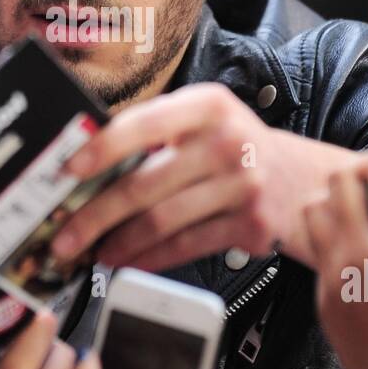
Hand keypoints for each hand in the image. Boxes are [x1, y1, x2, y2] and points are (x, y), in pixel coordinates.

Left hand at [53, 83, 359, 272]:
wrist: (303, 178)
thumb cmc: (235, 147)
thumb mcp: (204, 119)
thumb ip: (155, 131)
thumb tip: (84, 162)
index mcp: (207, 105)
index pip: (144, 124)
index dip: (101, 149)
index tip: (67, 170)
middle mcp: (227, 142)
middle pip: (144, 184)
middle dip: (95, 215)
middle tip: (64, 235)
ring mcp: (242, 186)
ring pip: (162, 221)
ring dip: (118, 243)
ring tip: (92, 253)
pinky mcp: (250, 226)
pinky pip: (186, 246)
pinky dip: (150, 258)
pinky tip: (128, 262)